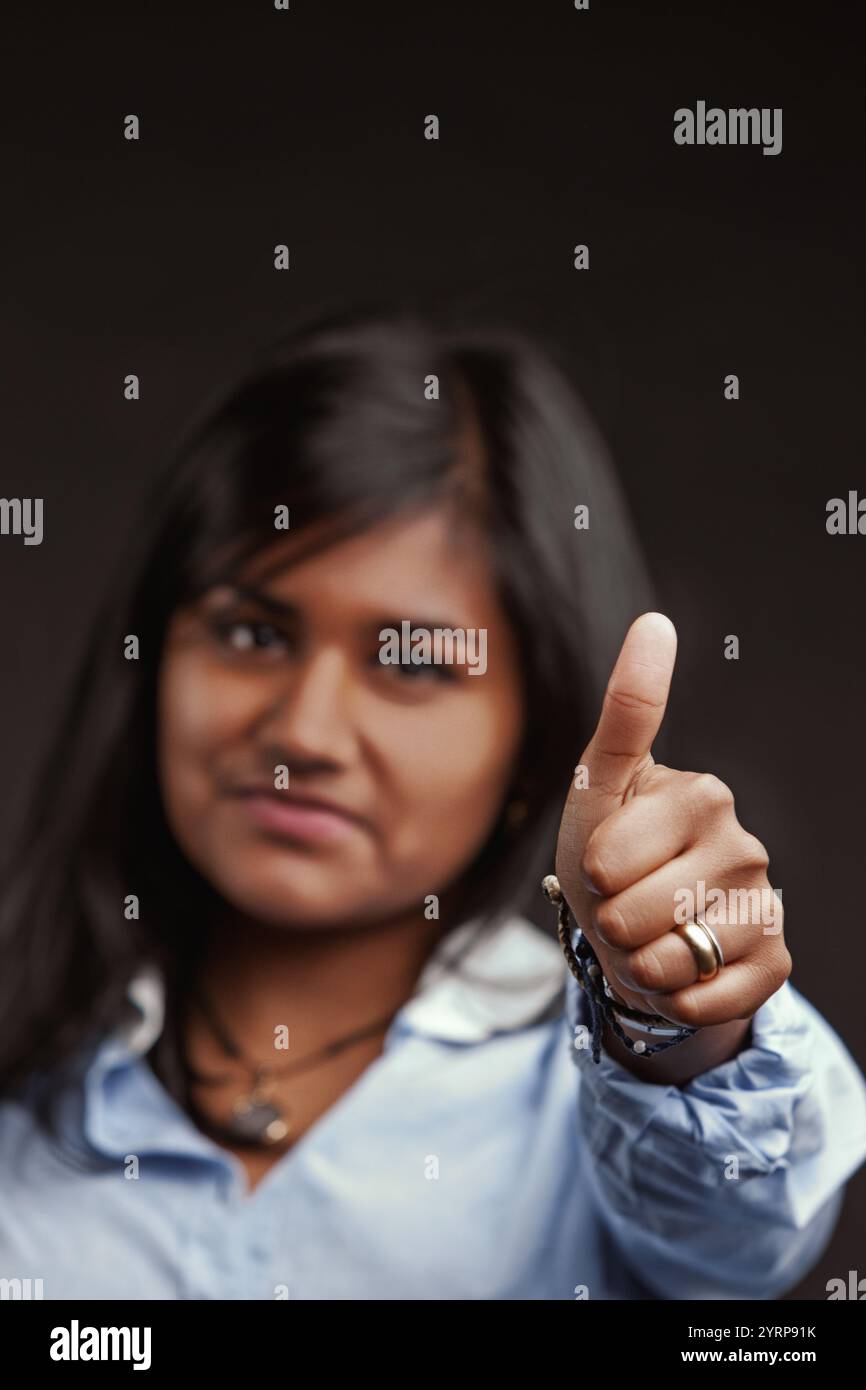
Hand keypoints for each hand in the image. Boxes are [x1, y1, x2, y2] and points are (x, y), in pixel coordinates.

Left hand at [554, 613, 791, 1033]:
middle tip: (624, 904)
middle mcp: (746, 844)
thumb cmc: (609, 847)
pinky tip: (681, 971)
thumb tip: (655, 620)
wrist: (640, 927)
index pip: (608, 861)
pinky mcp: (775, 960)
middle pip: (636, 915)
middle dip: (611, 924)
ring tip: (650, 935)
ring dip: (640, 964)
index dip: (590, 873)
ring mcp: (766, 904)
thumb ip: (627, 711)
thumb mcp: (598, 783)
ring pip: (672, 962)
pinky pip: (709, 998)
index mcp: (703, 795)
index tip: (604, 859)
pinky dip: (677, 998)